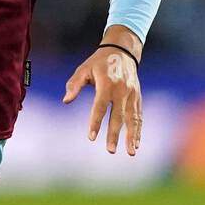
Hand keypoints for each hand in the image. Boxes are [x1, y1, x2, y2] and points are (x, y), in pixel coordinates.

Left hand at [63, 34, 141, 155]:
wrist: (122, 50)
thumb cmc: (98, 62)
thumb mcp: (83, 69)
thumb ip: (74, 84)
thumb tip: (66, 101)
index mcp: (107, 84)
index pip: (101, 106)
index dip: (96, 122)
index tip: (91, 137)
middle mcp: (122, 90)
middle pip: (119, 116)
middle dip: (115, 134)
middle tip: (111, 151)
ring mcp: (132, 94)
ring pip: (133, 118)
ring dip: (132, 136)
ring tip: (131, 153)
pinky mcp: (138, 97)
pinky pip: (139, 116)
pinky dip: (138, 130)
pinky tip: (136, 144)